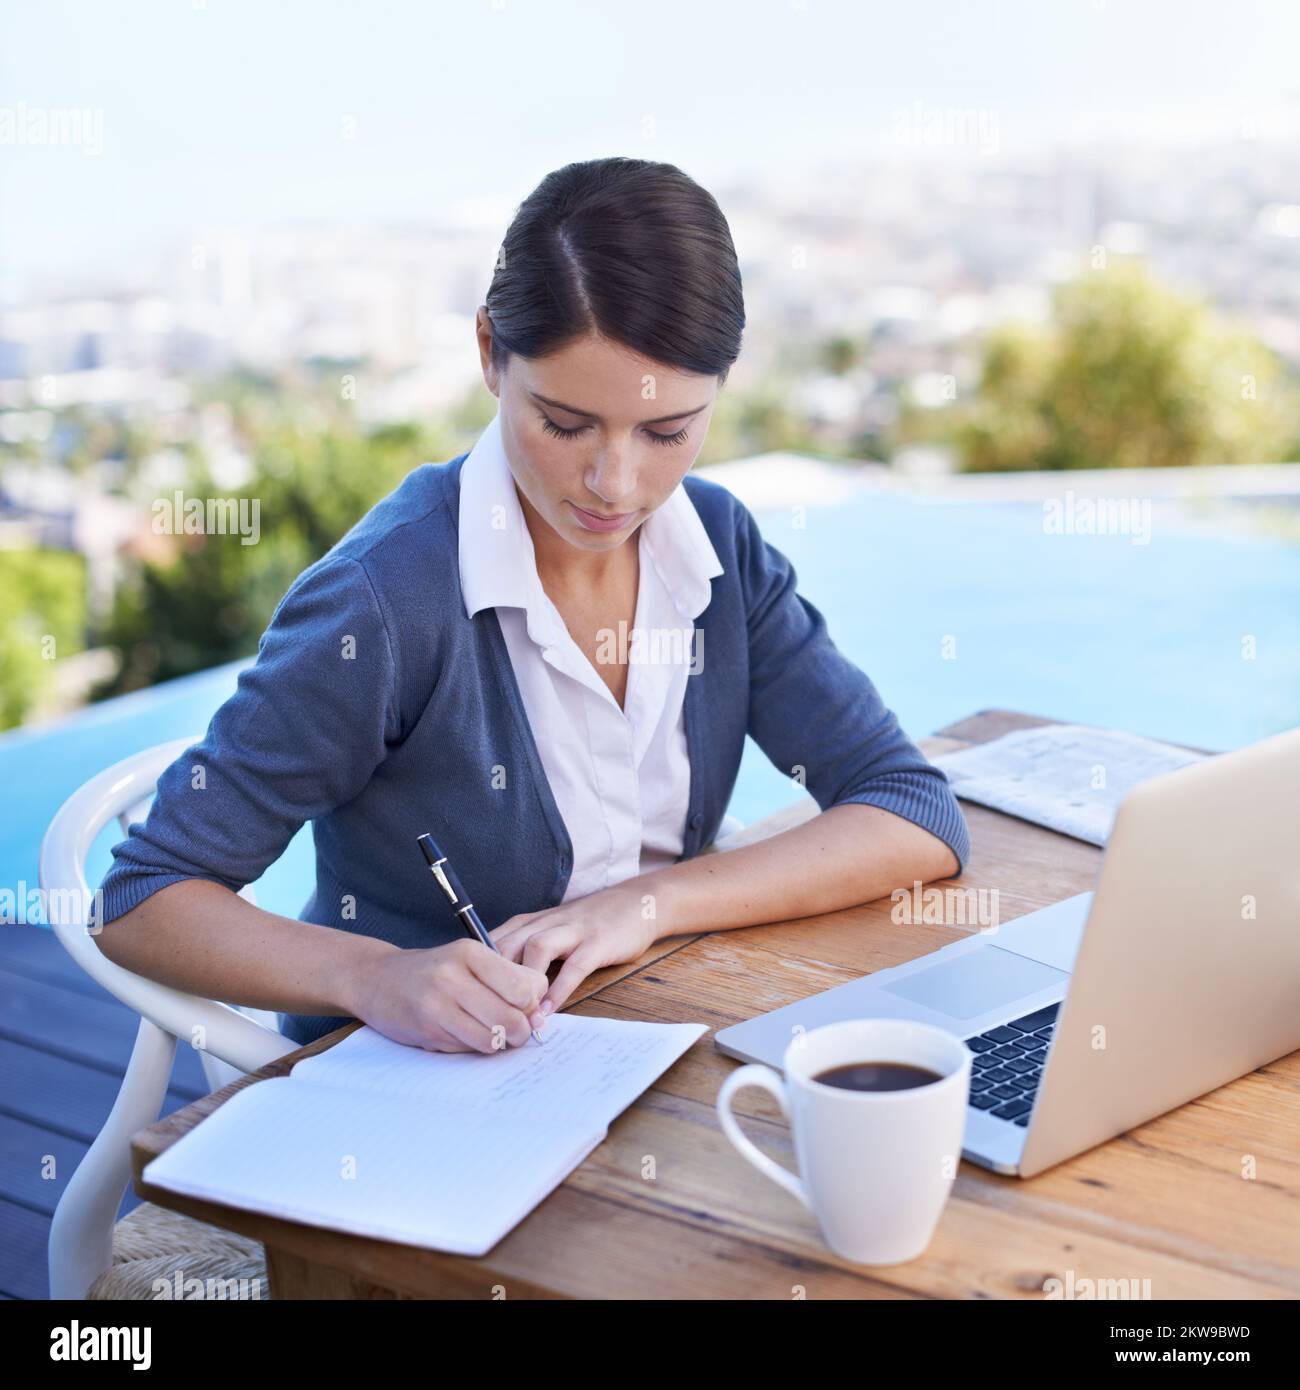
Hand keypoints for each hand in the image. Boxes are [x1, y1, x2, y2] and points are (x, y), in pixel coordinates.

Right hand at [349, 938, 549, 1052]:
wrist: (377, 979)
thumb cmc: (433, 971)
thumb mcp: (469, 961)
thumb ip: (505, 980)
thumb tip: (539, 1014)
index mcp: (471, 952)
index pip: (524, 986)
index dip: (533, 1003)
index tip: (526, 1007)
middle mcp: (453, 975)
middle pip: (512, 1017)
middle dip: (520, 1031)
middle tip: (514, 1030)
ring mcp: (437, 1004)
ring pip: (491, 1039)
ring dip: (498, 1043)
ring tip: (491, 1033)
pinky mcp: (427, 1030)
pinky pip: (467, 1049)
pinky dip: (473, 1048)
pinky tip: (463, 1034)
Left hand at [490, 880, 664, 1012]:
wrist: (635, 903)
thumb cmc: (585, 925)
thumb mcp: (547, 932)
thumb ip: (522, 954)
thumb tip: (491, 991)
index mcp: (526, 924)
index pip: (487, 945)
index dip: (474, 975)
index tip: (468, 1005)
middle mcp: (543, 923)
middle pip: (506, 947)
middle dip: (493, 982)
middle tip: (488, 1018)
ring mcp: (571, 930)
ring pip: (536, 949)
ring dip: (524, 984)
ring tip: (518, 1017)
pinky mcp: (597, 942)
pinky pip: (573, 966)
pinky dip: (558, 990)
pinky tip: (550, 1012)